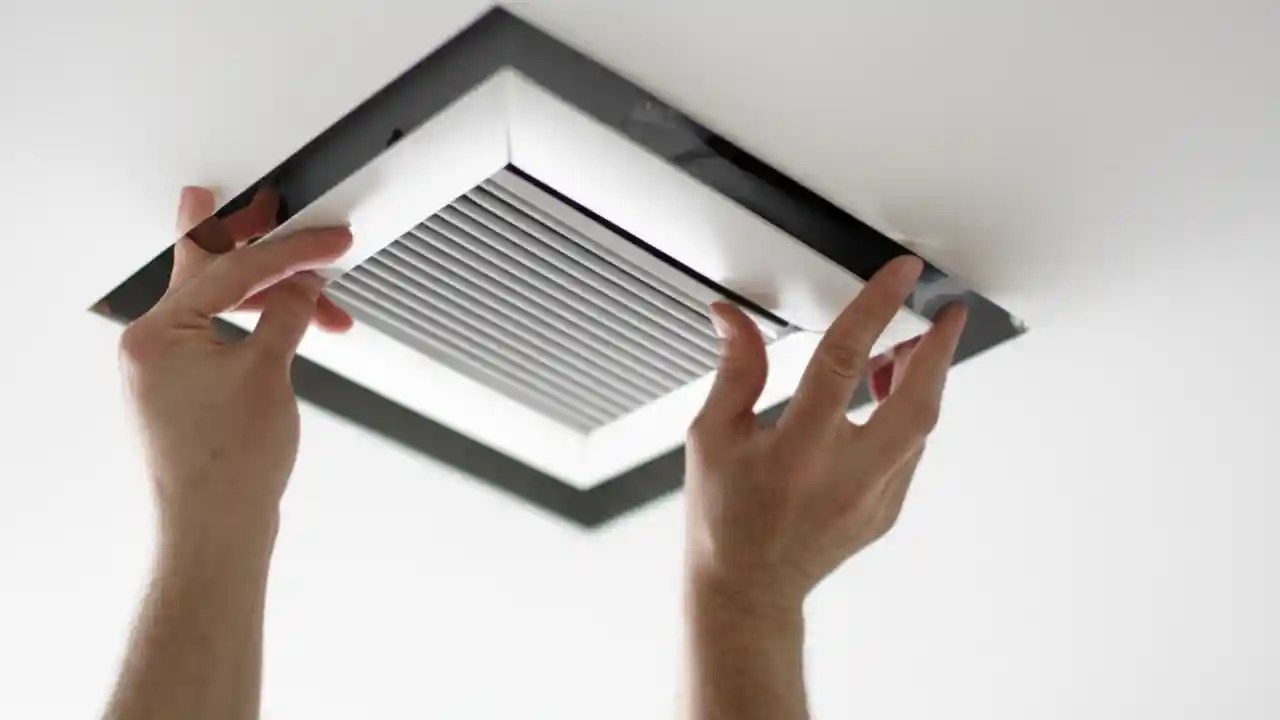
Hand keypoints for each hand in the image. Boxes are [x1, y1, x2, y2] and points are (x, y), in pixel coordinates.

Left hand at [119, 187, 352, 544]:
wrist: (217, 531)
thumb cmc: (228, 468)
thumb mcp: (268, 373)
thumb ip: (287, 316)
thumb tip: (303, 284)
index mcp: (154, 335)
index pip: (232, 271)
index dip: (291, 251)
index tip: (329, 240)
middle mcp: (148, 348)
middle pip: (204, 273)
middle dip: (244, 240)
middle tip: (262, 202)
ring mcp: (164, 371)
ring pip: (217, 307)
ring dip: (268, 293)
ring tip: (302, 274)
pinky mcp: (183, 392)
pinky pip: (219, 337)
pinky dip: (258, 325)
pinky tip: (290, 321)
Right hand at [684, 255, 967, 614]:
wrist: (747, 587)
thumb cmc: (724, 518)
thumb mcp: (713, 435)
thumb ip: (735, 369)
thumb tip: (733, 319)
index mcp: (797, 451)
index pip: (845, 361)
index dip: (876, 308)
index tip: (900, 275)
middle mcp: (844, 476)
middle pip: (916, 403)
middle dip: (940, 350)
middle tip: (947, 313)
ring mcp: (873, 499)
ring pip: (922, 426)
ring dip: (924, 380)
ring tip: (912, 347)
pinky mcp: (886, 511)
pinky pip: (911, 451)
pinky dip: (909, 415)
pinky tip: (889, 395)